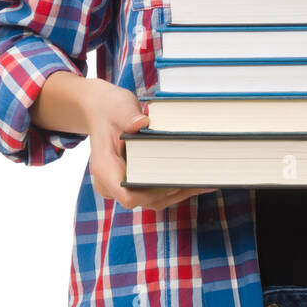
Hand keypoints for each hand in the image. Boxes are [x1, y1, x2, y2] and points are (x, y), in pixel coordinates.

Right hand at [84, 82, 216, 213]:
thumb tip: (141, 123)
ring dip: (179, 190)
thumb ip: (127, 116)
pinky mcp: (134, 181)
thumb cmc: (109, 110)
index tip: (175, 181)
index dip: (153, 193)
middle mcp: (112, 182)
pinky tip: (195, 175)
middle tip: (201, 179)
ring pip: (154, 199)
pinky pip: (155, 190)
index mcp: (105, 168)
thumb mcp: (118, 107)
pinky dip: (174, 184)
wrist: (101, 110)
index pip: (128, 195)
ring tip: (205, 179)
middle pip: (146, 200)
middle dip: (174, 191)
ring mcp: (123, 184)